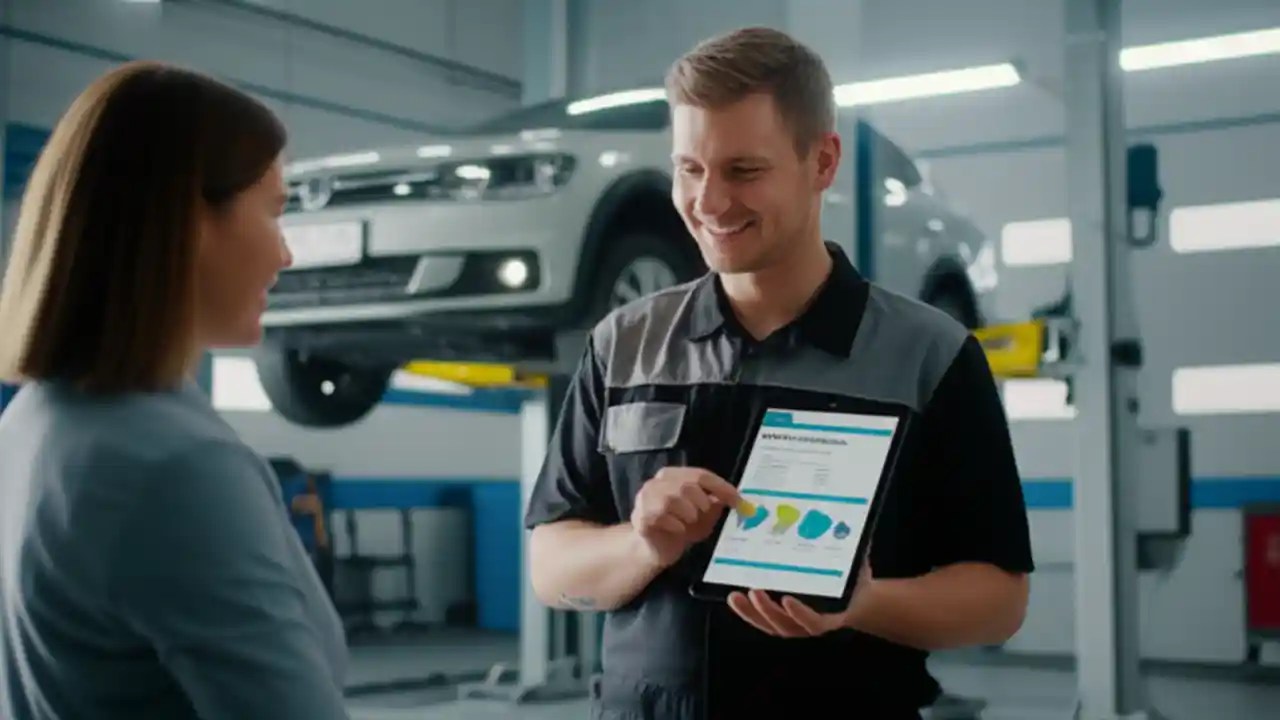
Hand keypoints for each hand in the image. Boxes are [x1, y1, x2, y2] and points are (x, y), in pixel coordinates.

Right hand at [630, 467, 742, 568]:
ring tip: (688, 524)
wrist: (656, 549)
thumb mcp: (705, 516)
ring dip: (688, 514)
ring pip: (673, 499)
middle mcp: (658, 482)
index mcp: (675, 476)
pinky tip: (677, 531)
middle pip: (687, 485)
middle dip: (702, 503)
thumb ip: (715, 505)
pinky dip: (675, 525)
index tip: (739, 502)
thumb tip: (734, 498)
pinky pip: (661, 516)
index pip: (701, 475)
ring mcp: (646, 498)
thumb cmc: (681, 527)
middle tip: (703, 515)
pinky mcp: (640, 516)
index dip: (722, 488)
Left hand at [728, 553, 875, 637]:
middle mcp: (809, 625)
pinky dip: (748, 611)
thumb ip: (856, 557)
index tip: (788, 600)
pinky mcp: (781, 619)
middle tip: (754, 591)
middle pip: (785, 625)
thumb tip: (851, 530)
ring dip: (751, 613)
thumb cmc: (855, 582)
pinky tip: (735, 597)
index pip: (815, 622)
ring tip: (736, 597)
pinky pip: (763, 620)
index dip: (801, 614)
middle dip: (767, 610)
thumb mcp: (858, 570)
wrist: (855, 599)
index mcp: (832, 616)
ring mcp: (794, 625)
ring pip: (770, 625)